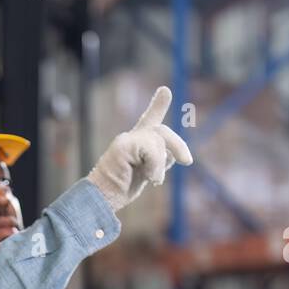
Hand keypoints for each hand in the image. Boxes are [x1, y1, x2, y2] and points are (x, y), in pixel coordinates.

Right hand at [88, 86, 193, 211]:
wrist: (101, 198)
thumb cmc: (119, 190)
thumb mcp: (146, 174)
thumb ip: (160, 160)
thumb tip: (178, 154)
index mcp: (135, 144)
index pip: (149, 120)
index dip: (158, 105)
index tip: (165, 90)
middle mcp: (130, 138)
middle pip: (162, 131)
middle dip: (178, 145)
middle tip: (188, 161)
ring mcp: (126, 140)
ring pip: (159, 140)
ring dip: (161, 164)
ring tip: (153, 180)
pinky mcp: (123, 145)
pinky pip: (152, 150)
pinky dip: (155, 166)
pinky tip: (149, 178)